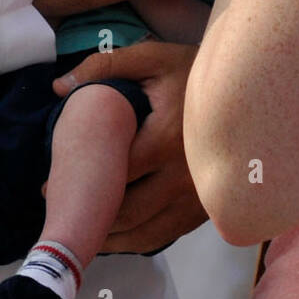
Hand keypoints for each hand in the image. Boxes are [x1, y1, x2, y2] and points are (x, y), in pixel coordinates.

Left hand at [51, 39, 207, 252]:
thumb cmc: (191, 71)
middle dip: (91, 215)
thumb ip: (104, 67)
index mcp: (166, 137)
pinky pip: (166, 234)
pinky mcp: (206, 208)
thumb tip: (59, 88)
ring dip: (110, 236)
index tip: (51, 186)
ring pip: (146, 231)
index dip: (80, 184)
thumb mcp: (150, 57)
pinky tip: (115, 234)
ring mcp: (198, 195)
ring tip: (81, 229)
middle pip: (128, 210)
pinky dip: (137, 240)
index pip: (115, 173)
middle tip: (62, 211)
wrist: (247, 88)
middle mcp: (184, 174)